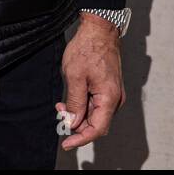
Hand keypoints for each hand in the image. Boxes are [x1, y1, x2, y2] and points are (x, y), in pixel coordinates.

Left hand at [56, 13, 124, 149]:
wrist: (99, 31)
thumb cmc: (88, 50)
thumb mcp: (75, 77)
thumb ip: (75, 102)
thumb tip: (72, 121)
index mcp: (109, 98)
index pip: (97, 128)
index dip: (81, 138)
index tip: (66, 143)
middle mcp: (114, 99)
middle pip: (96, 123)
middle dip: (77, 126)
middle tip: (59, 120)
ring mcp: (112, 94)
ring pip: (94, 114)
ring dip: (77, 115)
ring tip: (60, 107)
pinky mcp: (107, 89)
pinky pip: (94, 104)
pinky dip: (81, 106)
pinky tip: (68, 101)